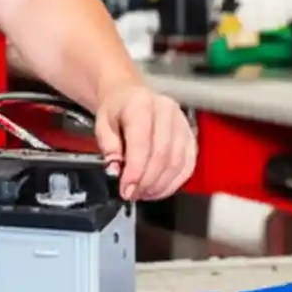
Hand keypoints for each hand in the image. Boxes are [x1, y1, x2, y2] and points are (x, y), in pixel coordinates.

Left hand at [95, 85, 196, 200]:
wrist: (130, 97)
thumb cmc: (117, 110)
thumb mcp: (102, 123)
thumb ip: (108, 146)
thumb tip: (115, 170)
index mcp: (141, 104)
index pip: (142, 143)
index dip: (134, 171)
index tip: (126, 189)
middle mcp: (166, 111)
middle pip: (162, 155)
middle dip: (146, 181)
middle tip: (132, 194)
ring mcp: (182, 123)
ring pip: (177, 162)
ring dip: (160, 185)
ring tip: (143, 193)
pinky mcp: (190, 136)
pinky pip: (187, 165)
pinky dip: (173, 182)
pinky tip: (158, 189)